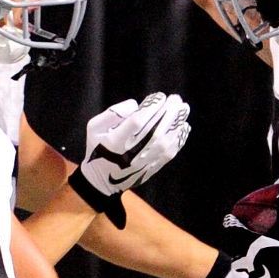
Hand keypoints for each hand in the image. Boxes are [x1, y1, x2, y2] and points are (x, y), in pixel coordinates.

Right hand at [68, 92, 189, 225]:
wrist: (101, 181)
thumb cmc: (97, 147)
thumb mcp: (94, 127)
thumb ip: (112, 113)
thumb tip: (136, 105)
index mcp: (114, 142)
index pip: (137, 122)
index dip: (150, 108)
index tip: (159, 96)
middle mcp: (130, 153)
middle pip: (154, 131)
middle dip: (168, 113)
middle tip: (176, 99)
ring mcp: (143, 163)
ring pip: (165, 142)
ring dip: (176, 124)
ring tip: (184, 109)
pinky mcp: (152, 169)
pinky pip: (169, 154)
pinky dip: (179, 140)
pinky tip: (184, 127)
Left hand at [218, 183, 278, 277]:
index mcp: (252, 244)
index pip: (236, 231)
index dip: (232, 224)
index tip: (228, 220)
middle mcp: (250, 260)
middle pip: (238, 255)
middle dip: (239, 250)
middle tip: (242, 247)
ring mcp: (256, 276)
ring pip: (249, 270)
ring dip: (251, 266)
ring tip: (258, 264)